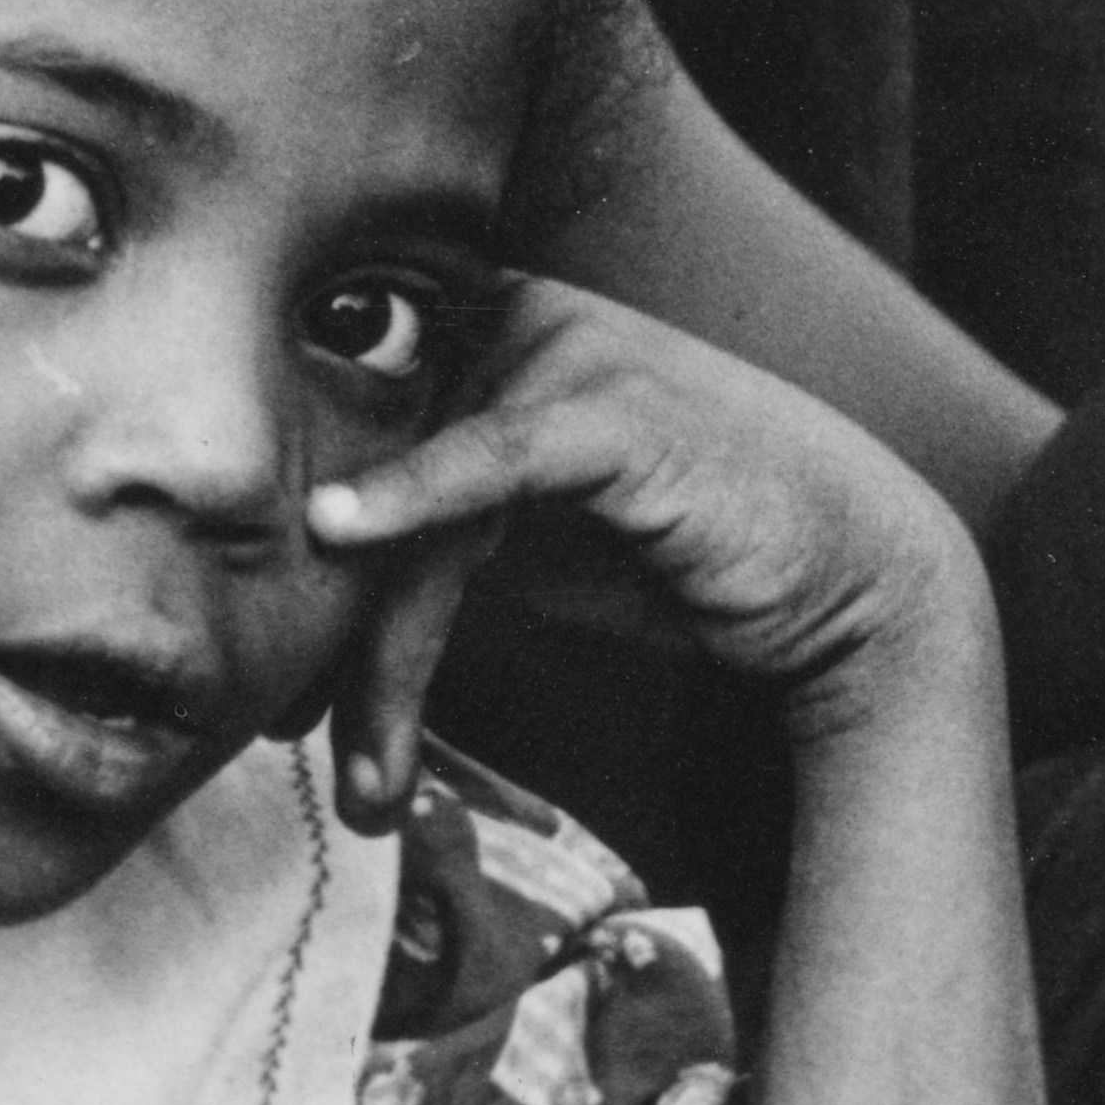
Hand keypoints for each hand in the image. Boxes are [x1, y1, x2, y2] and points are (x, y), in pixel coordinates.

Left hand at [307, 277, 989, 811]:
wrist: (837, 571)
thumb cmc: (670, 547)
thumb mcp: (518, 541)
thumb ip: (417, 537)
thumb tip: (294, 597)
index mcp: (464, 336)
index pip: (337, 445)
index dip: (287, 560)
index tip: (267, 692)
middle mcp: (497, 325)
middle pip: (362, 479)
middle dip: (323, 627)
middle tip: (286, 742)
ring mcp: (556, 354)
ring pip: (416, 509)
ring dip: (383, 656)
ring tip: (373, 778)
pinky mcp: (607, 407)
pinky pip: (486, 456)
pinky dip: (408, 495)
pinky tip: (337, 526)